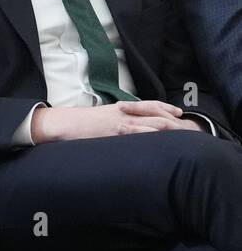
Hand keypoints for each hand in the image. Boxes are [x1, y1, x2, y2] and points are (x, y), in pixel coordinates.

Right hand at [32, 101, 200, 141]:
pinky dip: (151, 139)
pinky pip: (137, 136)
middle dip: (173, 122)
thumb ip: (115, 119)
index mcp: (120, 108)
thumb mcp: (100, 116)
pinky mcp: (115, 135)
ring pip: (151, 126)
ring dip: (167, 132)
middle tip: (187, 130)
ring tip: (182, 139)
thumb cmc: (78, 123)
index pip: (149, 105)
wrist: (63, 124)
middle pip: (156, 116)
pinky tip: (161, 145)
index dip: (166, 108)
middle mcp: (124, 114)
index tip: (179, 112)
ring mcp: (120, 124)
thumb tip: (125, 126)